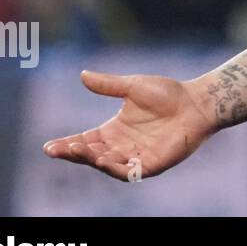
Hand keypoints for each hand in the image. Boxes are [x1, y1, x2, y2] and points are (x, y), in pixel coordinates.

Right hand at [42, 70, 218, 181]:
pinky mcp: (152, 165)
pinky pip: (129, 171)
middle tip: (58, 149)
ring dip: (91, 159)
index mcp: (114, 130)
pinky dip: (115, 167)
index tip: (49, 147)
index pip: (85, 141)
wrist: (198, 101)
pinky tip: (104, 159)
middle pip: (91, 155)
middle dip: (74, 153)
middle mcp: (122, 146)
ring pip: (107, 165)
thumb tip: (83, 74)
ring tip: (78, 150)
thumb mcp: (133, 86)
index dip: (67, 145)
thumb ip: (108, 85)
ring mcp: (136, 157)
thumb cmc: (168, 93)